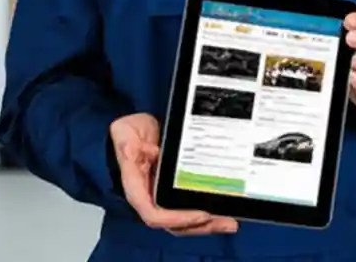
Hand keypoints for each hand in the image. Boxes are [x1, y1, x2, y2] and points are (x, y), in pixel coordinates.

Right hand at [109, 113, 237, 235]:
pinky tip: (223, 211)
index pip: (154, 215)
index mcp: (136, 187)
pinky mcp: (172, 192)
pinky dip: (205, 214)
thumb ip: (131, 145)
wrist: (130, 129)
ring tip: (229, 222)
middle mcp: (149, 197)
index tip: (201, 214)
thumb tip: (151, 152)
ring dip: (207, 225)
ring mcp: (161, 196)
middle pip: (175, 224)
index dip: (177, 219)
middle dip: (201, 226)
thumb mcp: (126, 134)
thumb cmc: (127, 134)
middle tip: (227, 223)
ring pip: (183, 221)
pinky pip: (188, 209)